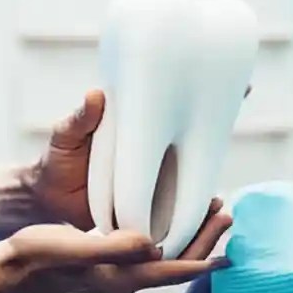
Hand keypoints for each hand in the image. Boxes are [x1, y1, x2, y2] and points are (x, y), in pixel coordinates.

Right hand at [0, 198, 232, 292]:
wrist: (13, 266)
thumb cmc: (38, 255)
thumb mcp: (74, 246)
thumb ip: (114, 247)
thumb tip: (153, 245)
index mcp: (122, 278)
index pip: (173, 272)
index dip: (203, 259)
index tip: (229, 249)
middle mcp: (125, 278)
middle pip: (176, 264)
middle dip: (204, 241)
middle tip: (225, 213)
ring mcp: (118, 271)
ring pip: (165, 256)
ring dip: (188, 235)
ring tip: (207, 212)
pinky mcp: (109, 260)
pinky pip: (149, 250)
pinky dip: (167, 234)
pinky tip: (169, 220)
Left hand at [28, 86, 251, 230]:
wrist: (49, 203)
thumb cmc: (56, 161)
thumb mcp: (64, 137)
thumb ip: (78, 120)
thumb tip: (95, 95)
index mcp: (136, 127)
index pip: (174, 105)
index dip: (207, 91)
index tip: (239, 80)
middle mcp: (152, 149)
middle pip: (193, 134)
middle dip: (221, 119)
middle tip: (244, 108)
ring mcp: (154, 176)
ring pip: (194, 172)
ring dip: (212, 175)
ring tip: (222, 192)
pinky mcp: (151, 206)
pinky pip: (179, 206)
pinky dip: (197, 210)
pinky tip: (213, 212)